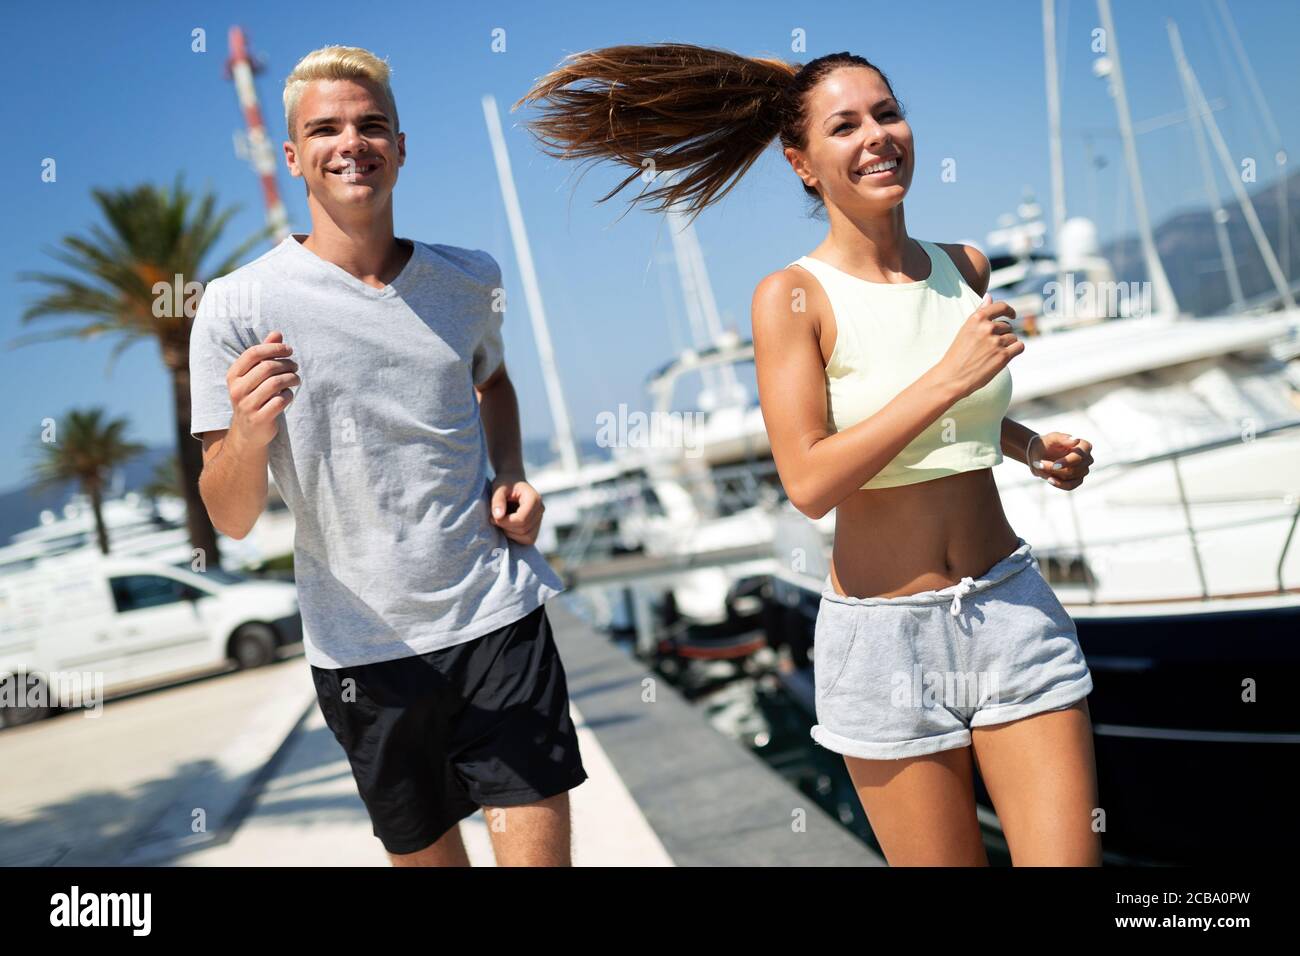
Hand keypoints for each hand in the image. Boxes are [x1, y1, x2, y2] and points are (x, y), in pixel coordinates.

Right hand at [228, 330, 298, 447]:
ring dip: (291, 378)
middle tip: (295, 367)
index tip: (289, 349)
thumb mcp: (254, 376)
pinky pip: (280, 401)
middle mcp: (237, 389)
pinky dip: (289, 395)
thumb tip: (277, 334)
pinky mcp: (259, 419)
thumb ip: (265, 354)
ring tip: (296, 378)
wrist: (247, 432)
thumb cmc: (254, 396)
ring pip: (276, 383)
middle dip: (287, 364)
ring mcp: (247, 405)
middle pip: (267, 367)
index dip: (273, 348)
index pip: (253, 353)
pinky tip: (288, 394)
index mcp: (233, 375)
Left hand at [489, 473, 544, 545]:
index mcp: (534, 499)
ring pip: (527, 537)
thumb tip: (498, 516)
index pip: (522, 519)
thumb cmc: (505, 482)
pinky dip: (516, 537)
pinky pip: (529, 539)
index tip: (493, 517)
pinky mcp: (537, 526)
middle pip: (524, 529)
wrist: (513, 481)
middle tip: (494, 518)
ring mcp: (540, 518)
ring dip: (510, 533)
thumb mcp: (498, 487)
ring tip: (502, 521)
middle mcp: (540, 509)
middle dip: (506, 527)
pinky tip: (508, 526)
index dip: (505, 522)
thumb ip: (497, 500)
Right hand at [934, 292, 1023, 399]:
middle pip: (1007, 326)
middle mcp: (987, 328)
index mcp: (976, 319)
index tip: (1012, 315)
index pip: (1000, 307)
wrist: (952, 377)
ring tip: (992, 354)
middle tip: (989, 347)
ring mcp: (996, 342)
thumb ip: (980, 313)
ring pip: (1013, 337)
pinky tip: (1005, 356)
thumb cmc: (958, 354)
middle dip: (1002, 335)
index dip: (1009, 310)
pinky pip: (1019, 346)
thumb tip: (989, 296)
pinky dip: (1015, 351)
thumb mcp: (966, 329)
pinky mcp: (1003, 356)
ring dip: (1007, 344)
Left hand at [1028, 431, 1092, 489]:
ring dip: (1053, 473)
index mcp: (1084, 446)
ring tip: (1040, 466)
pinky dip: (1059, 484)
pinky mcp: (1077, 480)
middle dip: (1055, 468)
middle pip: (1074, 469)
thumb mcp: (1052, 438)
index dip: (1068, 462)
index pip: (1081, 456)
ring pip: (1070, 477)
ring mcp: (1083, 470)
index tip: (1055, 465)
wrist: (1039, 454)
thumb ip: (1063, 437)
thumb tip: (1076, 440)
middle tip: (1039, 463)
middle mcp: (1087, 459)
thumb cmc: (1047, 443)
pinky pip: (1070, 486)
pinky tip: (1049, 479)